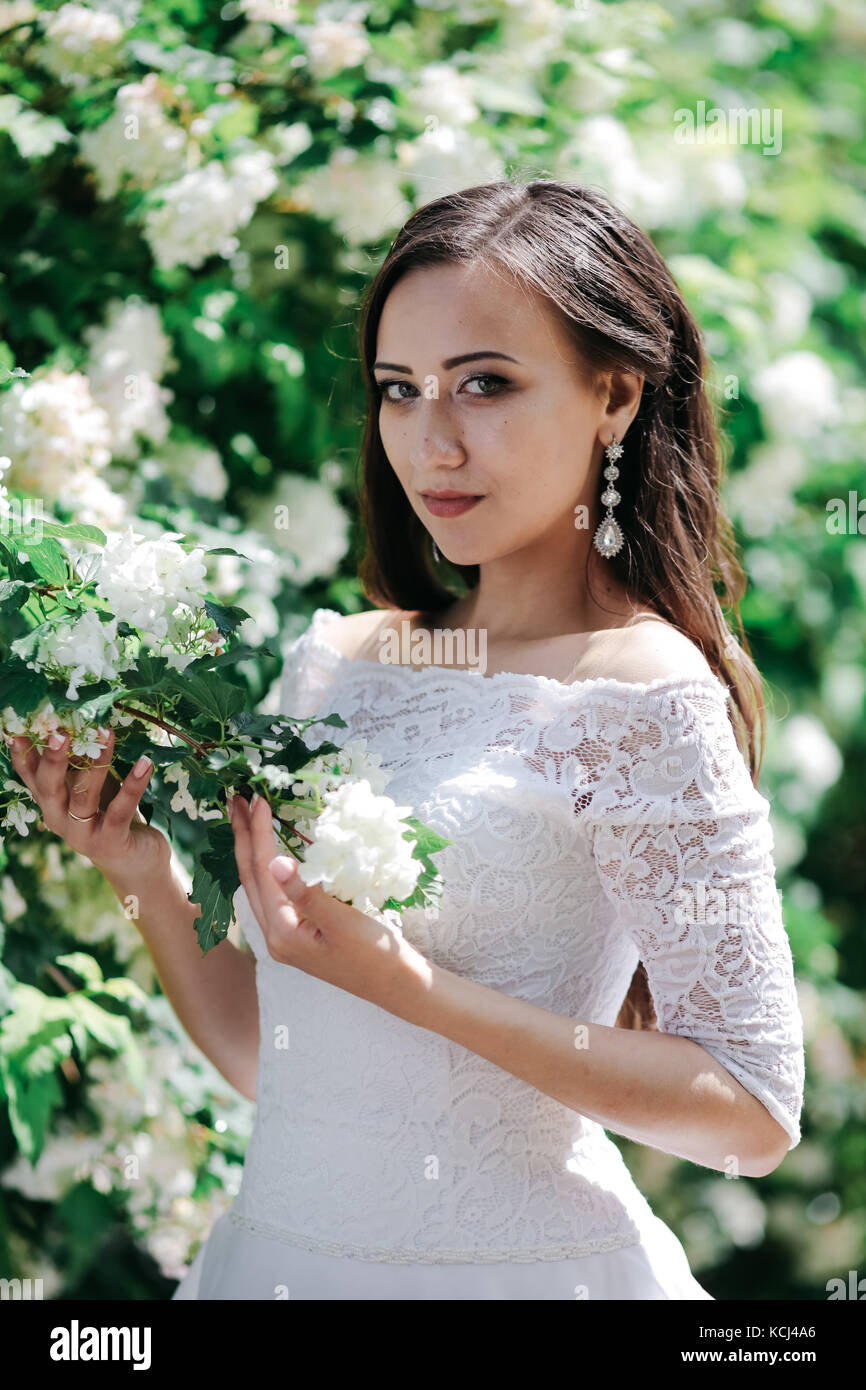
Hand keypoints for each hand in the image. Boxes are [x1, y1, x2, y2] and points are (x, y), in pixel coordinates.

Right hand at [3, 725, 169, 882]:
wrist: (136, 861)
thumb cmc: (110, 814)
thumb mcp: (90, 786)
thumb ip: (80, 763)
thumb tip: (79, 722)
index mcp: (50, 802)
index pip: (30, 775)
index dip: (22, 753)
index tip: (14, 728)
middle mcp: (58, 819)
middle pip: (48, 786)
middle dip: (52, 758)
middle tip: (58, 732)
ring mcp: (83, 834)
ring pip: (84, 797)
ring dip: (96, 763)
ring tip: (106, 732)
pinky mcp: (111, 842)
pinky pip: (120, 811)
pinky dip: (133, 785)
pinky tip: (144, 763)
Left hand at [229, 792, 417, 1010]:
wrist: (396, 985)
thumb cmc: (374, 956)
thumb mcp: (342, 922)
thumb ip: (307, 893)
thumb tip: (276, 862)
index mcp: (282, 932)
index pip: (262, 873)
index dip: (258, 834)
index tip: (257, 799)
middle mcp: (275, 936)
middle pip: (250, 878)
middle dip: (242, 838)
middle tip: (236, 799)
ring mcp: (285, 937)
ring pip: (259, 886)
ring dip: (251, 850)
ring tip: (245, 818)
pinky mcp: (298, 934)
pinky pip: (274, 893)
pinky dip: (268, 866)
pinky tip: (271, 853)